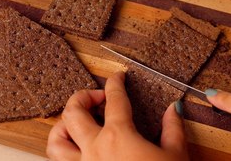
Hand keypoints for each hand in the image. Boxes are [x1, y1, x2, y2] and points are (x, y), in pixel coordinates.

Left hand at [46, 71, 188, 160]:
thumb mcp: (175, 155)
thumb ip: (173, 128)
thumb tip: (172, 109)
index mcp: (119, 137)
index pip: (115, 99)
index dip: (116, 82)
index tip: (117, 77)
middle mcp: (94, 150)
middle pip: (72, 111)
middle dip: (81, 96)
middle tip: (96, 97)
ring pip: (55, 141)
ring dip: (62, 126)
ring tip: (76, 124)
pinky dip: (64, 153)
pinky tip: (79, 152)